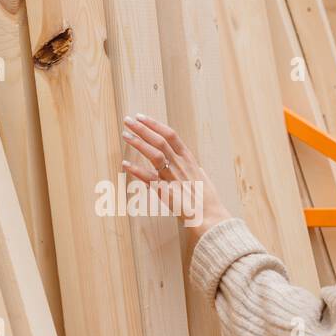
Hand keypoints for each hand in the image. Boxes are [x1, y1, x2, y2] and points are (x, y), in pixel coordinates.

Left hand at [121, 113, 230, 244]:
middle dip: (143, 129)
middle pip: (160, 141)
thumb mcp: (201, 178)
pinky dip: (137, 171)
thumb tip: (190, 163)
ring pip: (155, 155)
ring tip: (125, 136)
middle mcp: (181, 165)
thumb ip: (192, 169)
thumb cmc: (206, 199)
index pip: (171, 135)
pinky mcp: (167, 191)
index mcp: (189, 159)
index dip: (155, 125)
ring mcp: (174, 177)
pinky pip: (149, 179)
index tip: (141, 118)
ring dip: (139, 144)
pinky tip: (125, 164)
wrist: (210, 217)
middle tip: (128, 120)